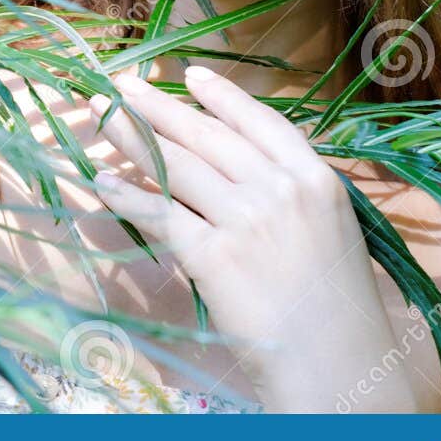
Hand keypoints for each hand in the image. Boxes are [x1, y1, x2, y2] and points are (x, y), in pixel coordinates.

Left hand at [89, 64, 418, 411]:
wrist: (338, 366)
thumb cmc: (339, 313)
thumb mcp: (334, 233)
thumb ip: (293, 196)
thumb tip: (238, 171)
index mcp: (317, 178)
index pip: (260, 121)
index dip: (222, 96)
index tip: (190, 73)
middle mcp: (281, 189)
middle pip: (206, 134)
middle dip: (157, 104)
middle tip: (122, 83)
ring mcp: (246, 219)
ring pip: (176, 164)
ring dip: (131, 135)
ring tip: (102, 115)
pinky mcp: (213, 256)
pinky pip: (160, 214)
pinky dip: (127, 196)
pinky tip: (103, 182)